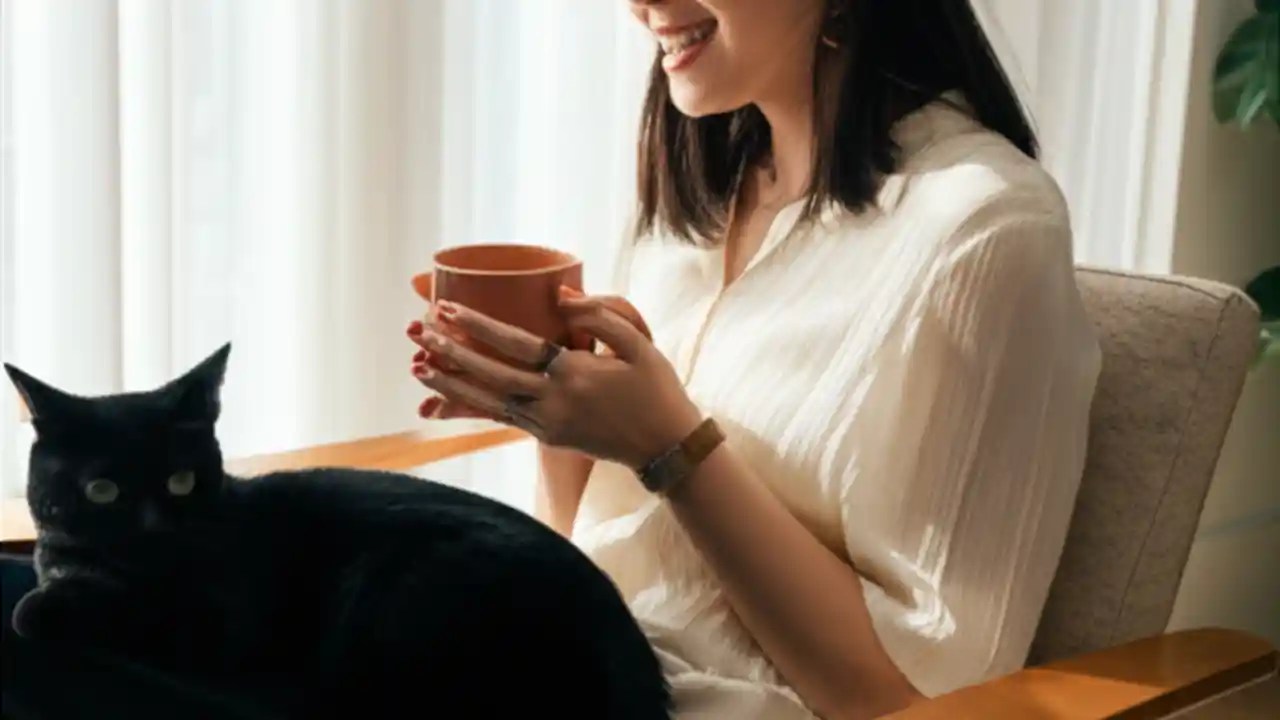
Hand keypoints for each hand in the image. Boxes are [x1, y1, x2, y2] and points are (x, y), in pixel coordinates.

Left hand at [405, 286, 701, 469]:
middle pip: (491, 375)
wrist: (665, 447)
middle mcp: (554, 401)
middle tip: (418, 332)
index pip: (516, 345)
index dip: (478, 326)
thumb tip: (560, 294)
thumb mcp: (638, 344)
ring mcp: (547, 424)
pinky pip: (500, 420)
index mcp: (575, 373)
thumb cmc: (656, 388)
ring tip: (417, 367)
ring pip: (488, 403)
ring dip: (451, 384)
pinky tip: (445, 399)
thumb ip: (600, 315)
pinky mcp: (546, 438)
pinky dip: (470, 409)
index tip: (447, 309)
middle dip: (451, 353)